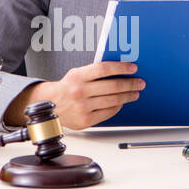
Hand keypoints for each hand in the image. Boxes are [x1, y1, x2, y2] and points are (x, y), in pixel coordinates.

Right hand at [4, 61, 143, 130]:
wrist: (49, 107)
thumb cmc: (67, 88)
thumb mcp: (76, 74)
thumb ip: (94, 72)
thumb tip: (119, 69)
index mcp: (77, 76)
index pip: (104, 69)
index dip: (121, 68)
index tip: (133, 68)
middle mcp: (79, 92)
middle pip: (112, 86)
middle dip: (130, 84)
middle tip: (139, 82)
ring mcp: (83, 107)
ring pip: (113, 100)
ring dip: (127, 96)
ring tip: (134, 93)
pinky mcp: (86, 120)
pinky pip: (108, 112)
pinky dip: (117, 106)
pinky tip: (121, 102)